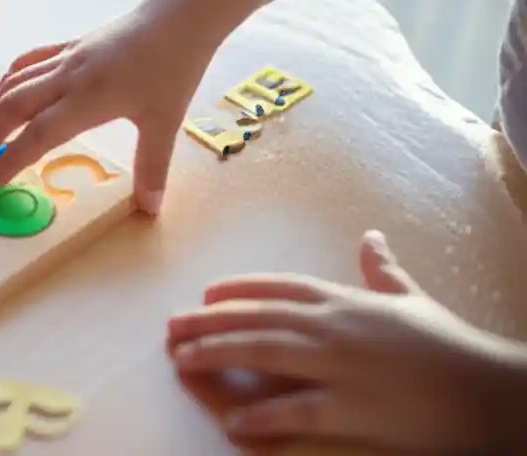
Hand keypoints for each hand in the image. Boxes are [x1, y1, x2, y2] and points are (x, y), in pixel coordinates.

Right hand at [0, 0, 214, 215]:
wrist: (180, 14)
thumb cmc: (174, 66)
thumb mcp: (167, 121)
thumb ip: (152, 166)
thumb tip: (151, 211)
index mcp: (89, 99)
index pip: (37, 135)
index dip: (8, 160)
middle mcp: (68, 78)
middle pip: (11, 108)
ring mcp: (64, 58)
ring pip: (12, 84)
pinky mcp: (67, 46)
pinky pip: (26, 64)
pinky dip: (5, 82)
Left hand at [167, 230, 526, 452]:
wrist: (490, 390)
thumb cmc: (449, 345)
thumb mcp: (412, 298)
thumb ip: (383, 270)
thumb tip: (371, 236)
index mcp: (345, 299)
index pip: (277, 287)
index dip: (237, 289)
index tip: (204, 293)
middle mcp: (333, 325)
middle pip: (256, 318)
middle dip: (208, 321)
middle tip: (170, 329)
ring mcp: (339, 365)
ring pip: (264, 353)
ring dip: (217, 354)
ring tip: (182, 361)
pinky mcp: (351, 408)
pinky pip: (297, 410)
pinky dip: (262, 416)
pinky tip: (232, 423)